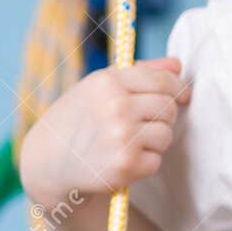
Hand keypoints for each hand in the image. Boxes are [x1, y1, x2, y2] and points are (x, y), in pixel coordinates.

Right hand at [20, 56, 191, 212]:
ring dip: (154, 142)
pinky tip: (122, 160)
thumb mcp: (100, 88)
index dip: (177, 89)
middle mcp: (115, 106)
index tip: (182, 96)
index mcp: (108, 82)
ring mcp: (120, 136)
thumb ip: (141, 72)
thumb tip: (177, 65)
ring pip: (165, 135)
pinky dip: (144, 164)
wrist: (48, 162)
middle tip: (143, 125)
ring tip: (129, 142)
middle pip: (168, 108)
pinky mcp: (124, 165)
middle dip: (163, 117)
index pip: (162, 81)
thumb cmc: (80, 119)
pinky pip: (155, 161)